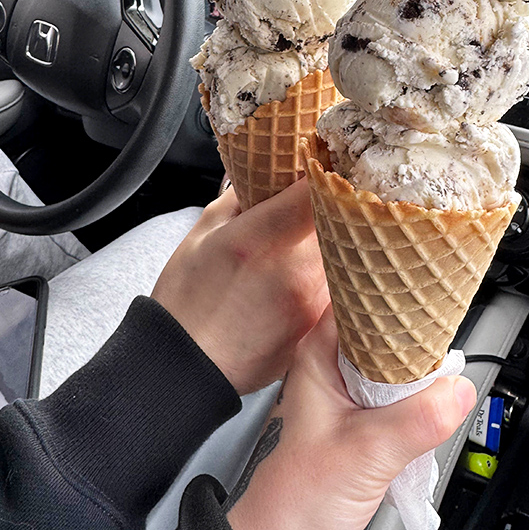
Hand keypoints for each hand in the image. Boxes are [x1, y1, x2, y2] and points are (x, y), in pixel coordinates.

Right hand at [151, 179, 328, 395]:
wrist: (186, 368)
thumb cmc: (186, 300)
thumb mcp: (203, 234)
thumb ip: (240, 198)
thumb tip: (266, 174)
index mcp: (258, 238)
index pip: (313, 191)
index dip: (325, 172)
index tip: (325, 162)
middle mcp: (292, 269)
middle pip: (336, 220)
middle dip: (330, 206)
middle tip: (318, 201)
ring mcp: (310, 300)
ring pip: (342, 253)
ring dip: (332, 241)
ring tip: (302, 244)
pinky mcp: (317, 326)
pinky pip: (336, 287)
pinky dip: (326, 275)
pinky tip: (301, 278)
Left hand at [226, 308, 476, 529]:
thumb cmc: (300, 494)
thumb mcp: (366, 452)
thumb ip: (415, 420)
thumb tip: (457, 390)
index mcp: (318, 354)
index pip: (359, 298)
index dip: (391, 290)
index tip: (425, 288)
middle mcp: (334, 365)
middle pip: (384, 326)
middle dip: (415, 331)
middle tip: (445, 331)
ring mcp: (351, 390)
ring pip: (397, 360)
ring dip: (419, 367)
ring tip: (441, 366)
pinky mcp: (368, 415)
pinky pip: (403, 390)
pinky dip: (420, 394)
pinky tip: (433, 399)